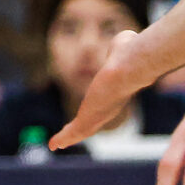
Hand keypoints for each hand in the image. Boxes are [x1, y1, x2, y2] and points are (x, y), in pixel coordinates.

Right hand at [49, 27, 149, 148]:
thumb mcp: (123, 47)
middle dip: (81, 127)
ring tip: (59, 144)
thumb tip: (126, 39)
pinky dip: (62, 139)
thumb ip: (121, 46)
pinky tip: (54, 145)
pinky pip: (73, 133)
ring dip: (69, 137)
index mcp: (115, 92)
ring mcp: (98, 116)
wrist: (129, 68)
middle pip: (92, 121)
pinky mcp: (87, 120)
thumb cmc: (130, 53)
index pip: (104, 104)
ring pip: (82, 130)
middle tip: (70, 134)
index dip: (96, 108)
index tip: (91, 111)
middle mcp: (108, 107)